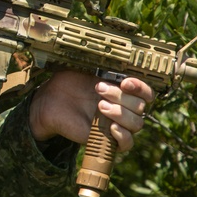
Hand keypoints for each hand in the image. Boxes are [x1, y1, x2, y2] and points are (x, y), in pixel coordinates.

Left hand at [28, 70, 153, 152]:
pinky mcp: (107, 140)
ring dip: (121, 114)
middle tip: (98, 89)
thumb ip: (103, 63)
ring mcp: (117, 124)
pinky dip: (123, 136)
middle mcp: (124, 107)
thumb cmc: (69, 81)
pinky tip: (111, 127)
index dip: (140, 87)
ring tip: (100, 106)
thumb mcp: (86, 67)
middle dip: (121, 97)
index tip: (124, 81)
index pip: (146, 92)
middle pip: (140, 107)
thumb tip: (117, 53)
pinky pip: (127, 144)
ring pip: (136, 124)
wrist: (50, 100)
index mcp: (123, 90)